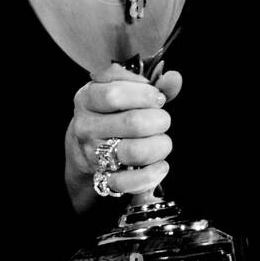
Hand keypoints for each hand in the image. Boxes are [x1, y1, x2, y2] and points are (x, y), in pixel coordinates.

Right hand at [65, 60, 181, 213]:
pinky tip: (161, 165)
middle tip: (162, 119)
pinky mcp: (103, 177)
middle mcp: (86, 126)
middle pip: (132, 122)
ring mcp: (93, 153)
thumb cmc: (112, 111)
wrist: (86, 144)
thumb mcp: (125, 90)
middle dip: (159, 120)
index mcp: (87, 97)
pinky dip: (152, 174)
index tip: (157, 97)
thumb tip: (174, 78)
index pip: (114, 94)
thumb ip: (153, 82)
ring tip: (162, 141)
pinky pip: (129, 182)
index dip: (144, 94)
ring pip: (134, 151)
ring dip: (159, 145)